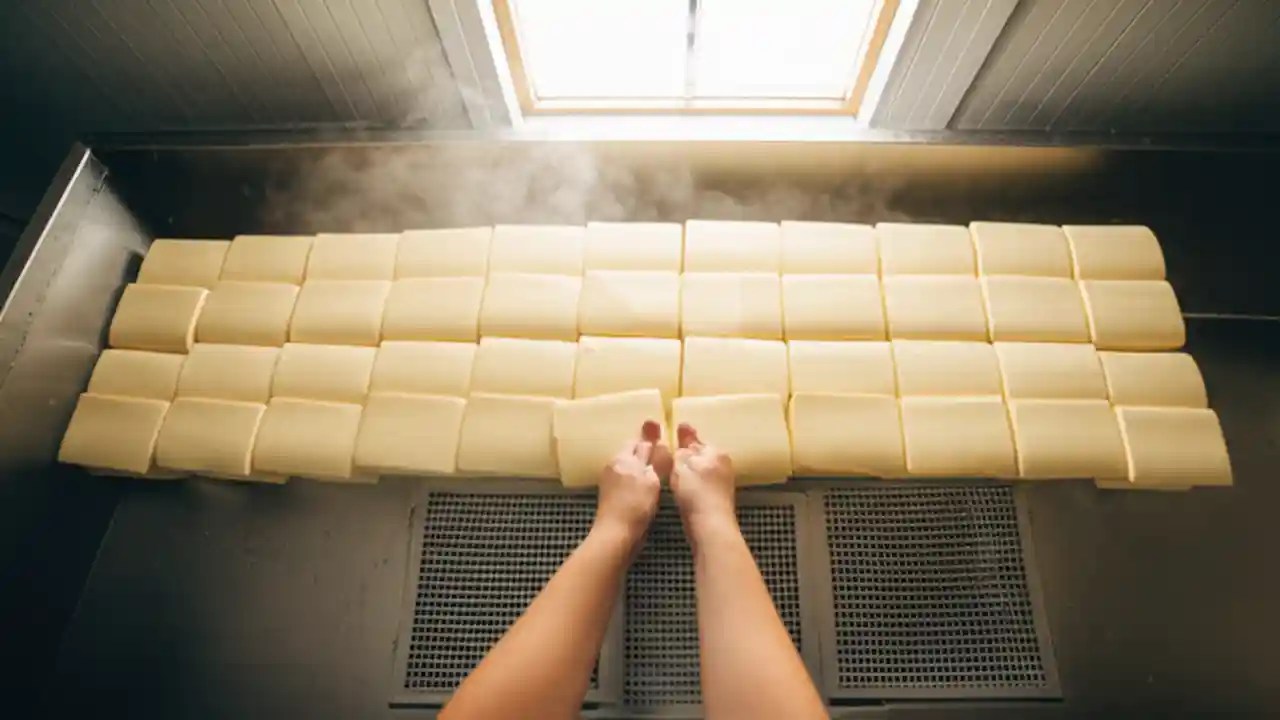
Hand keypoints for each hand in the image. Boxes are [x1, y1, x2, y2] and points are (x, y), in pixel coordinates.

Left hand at [594, 420, 671, 546]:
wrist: (616, 534)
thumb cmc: (637, 505)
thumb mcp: (651, 480)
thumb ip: (656, 460)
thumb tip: (660, 441)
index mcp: (623, 458)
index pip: (637, 441)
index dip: (650, 440)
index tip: (663, 441)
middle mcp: (614, 466)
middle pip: (631, 453)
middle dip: (644, 453)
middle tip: (662, 457)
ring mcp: (610, 482)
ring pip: (629, 468)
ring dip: (640, 467)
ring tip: (657, 474)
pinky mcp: (611, 496)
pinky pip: (626, 481)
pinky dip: (636, 481)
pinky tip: (645, 489)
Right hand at [670, 423, 737, 543]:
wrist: (710, 525)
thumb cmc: (695, 491)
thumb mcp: (682, 465)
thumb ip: (682, 448)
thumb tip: (684, 429)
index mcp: (715, 452)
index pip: (697, 440)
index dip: (684, 437)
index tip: (675, 430)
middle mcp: (722, 464)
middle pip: (701, 454)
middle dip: (688, 453)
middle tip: (670, 453)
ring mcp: (722, 482)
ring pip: (702, 469)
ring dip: (690, 469)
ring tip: (673, 471)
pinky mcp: (718, 499)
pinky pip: (702, 483)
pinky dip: (693, 483)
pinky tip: (683, 489)